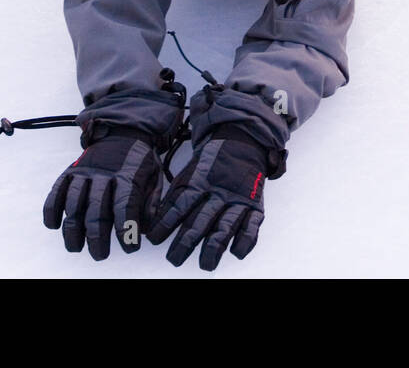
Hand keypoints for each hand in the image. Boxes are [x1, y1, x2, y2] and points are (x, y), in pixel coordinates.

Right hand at [42, 125, 162, 259]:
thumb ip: (152, 203)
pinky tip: (54, 225)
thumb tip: (145, 230)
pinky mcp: (70, 171)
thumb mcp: (155, 176)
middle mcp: (104, 175)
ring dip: (72, 230)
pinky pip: (57, 191)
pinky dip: (51, 208)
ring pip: (74, 204)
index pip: (124, 207)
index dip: (125, 230)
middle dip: (97, 238)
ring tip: (75, 247)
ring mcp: (84, 172)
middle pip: (96, 210)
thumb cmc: (140, 161)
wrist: (123, 131)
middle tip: (100, 255)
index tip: (129, 248)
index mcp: (128, 177)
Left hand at [146, 125, 276, 269]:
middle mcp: (219, 192)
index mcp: (200, 181)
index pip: (180, 205)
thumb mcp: (189, 174)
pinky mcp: (255, 206)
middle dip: (186, 242)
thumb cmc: (211, 164)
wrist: (242, 143)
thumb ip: (175, 197)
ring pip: (225, 226)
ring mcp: (239, 199)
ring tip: (205, 265)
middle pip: (201, 220)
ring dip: (214, 247)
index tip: (154, 239)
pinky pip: (252, 226)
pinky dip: (245, 241)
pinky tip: (236, 253)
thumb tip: (153, 223)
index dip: (166, 223)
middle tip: (173, 259)